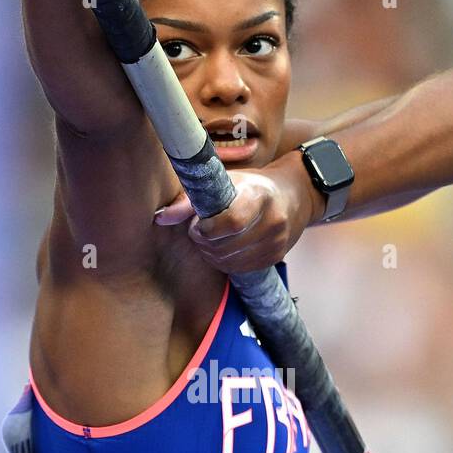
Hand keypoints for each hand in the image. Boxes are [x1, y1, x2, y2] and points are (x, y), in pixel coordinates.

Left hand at [152, 154, 322, 272]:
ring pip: (230, 262)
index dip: (208, 229)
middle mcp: (274, 220)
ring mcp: (277, 242)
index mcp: (260, 195)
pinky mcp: (275, 258)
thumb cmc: (249, 187)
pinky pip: (239, 269)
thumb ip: (190, 200)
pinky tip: (224, 247)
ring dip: (211, 254)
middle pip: (226, 246)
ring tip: (210, 238)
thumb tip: (160, 218)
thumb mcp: (224, 183)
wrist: (291, 198)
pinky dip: (224, 262)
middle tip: (199, 230)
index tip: (198, 225)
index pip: (233, 222)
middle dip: (204, 242)